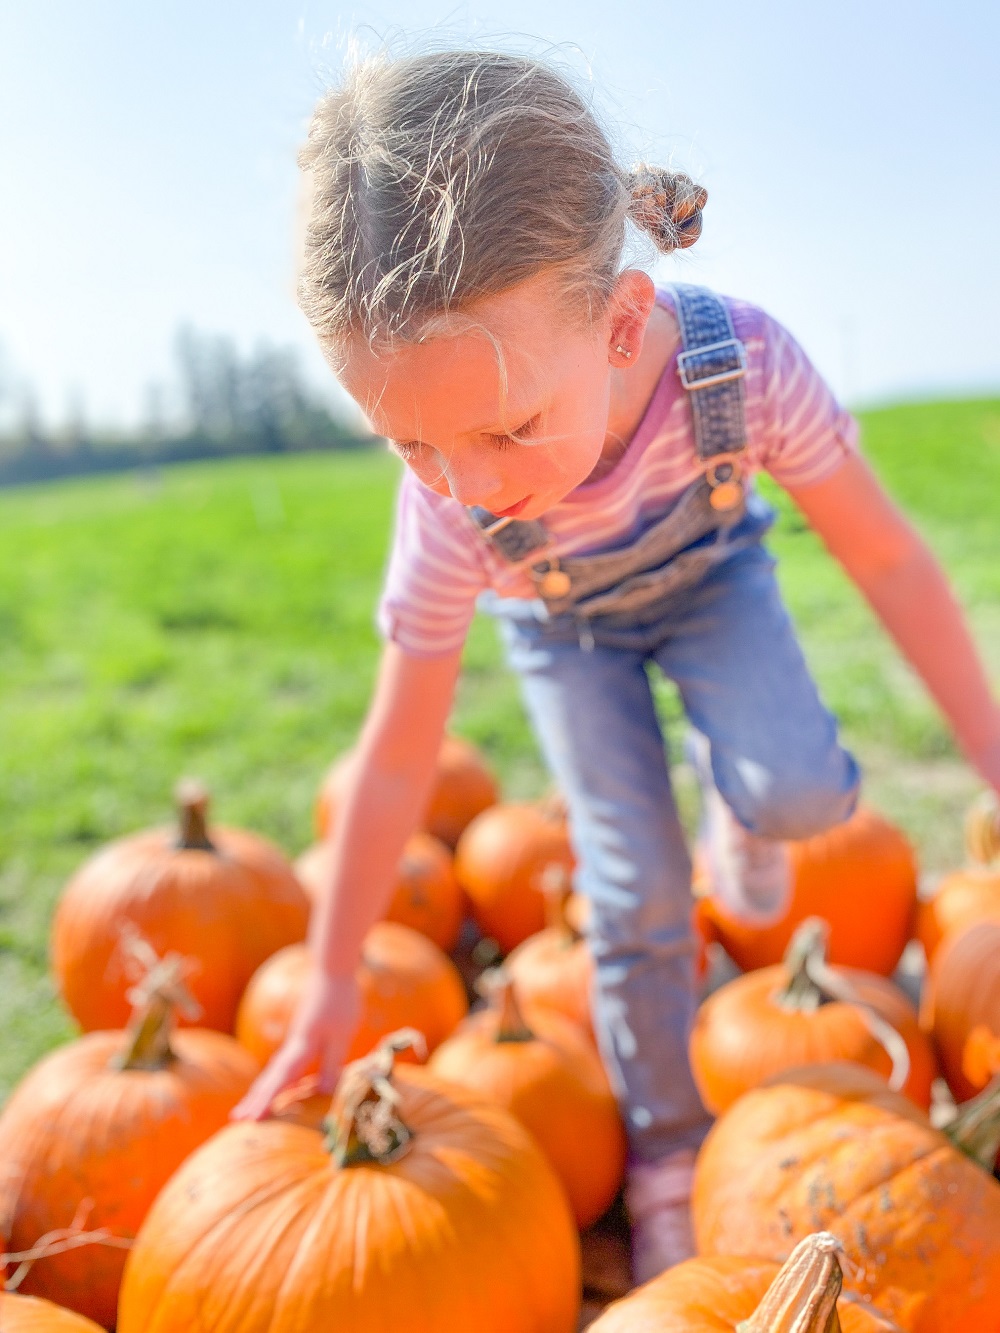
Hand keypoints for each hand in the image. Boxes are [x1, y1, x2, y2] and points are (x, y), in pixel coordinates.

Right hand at [230, 968, 360, 1121]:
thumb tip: (322, 1093)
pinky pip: (287, 1063)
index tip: (249, 1120)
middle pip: (271, 1077)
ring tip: (249, 1105)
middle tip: (235, 1118)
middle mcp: (294, 1045)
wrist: (333, 969)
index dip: (266, 1102)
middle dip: (254, 1098)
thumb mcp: (341, 1035)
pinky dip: (278, 1077)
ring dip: (263, 1089)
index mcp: (301, 1047)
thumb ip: (331, 1063)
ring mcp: (297, 1039)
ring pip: (276, 1070)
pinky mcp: (304, 1034)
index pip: (280, 1081)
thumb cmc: (340, 1000)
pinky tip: (281, 1084)